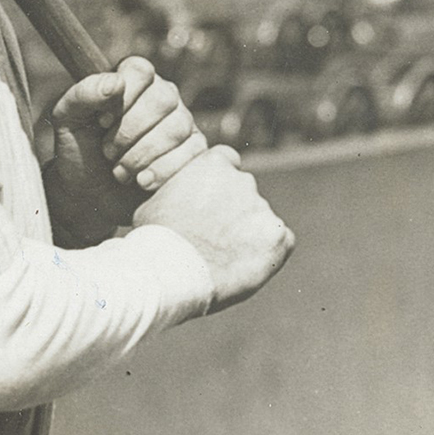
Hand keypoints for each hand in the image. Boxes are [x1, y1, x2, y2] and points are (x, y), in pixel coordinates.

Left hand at [47, 51, 209, 214]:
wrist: (91, 197)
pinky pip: (191, 153)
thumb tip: (115, 83)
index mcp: (132, 81)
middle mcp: (161, 97)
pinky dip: (163, 170)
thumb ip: (82, 95)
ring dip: (142, 154)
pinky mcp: (192, 152)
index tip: (102, 121)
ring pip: (177, 127)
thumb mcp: (68, 121)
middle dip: (129, 132)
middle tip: (108, 152)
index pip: (140, 70)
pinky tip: (142, 181)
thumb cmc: (80, 153)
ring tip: (120, 171)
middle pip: (162, 99)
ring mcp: (180, 123)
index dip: (122, 96)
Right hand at [134, 143, 296, 309]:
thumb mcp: (153, 200)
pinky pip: (280, 244)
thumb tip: (174, 194)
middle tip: (212, 242)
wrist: (170, 272)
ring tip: (220, 262)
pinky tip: (241, 269)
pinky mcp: (278, 238)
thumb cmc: (153, 240)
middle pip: (244, 195)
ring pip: (260, 221)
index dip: (218, 187)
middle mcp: (244, 180)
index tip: (208, 207)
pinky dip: (266, 256)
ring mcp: (263, 208)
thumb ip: (176, 190)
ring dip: (247, 237)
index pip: (227, 164)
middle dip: (233, 214)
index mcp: (214, 162)